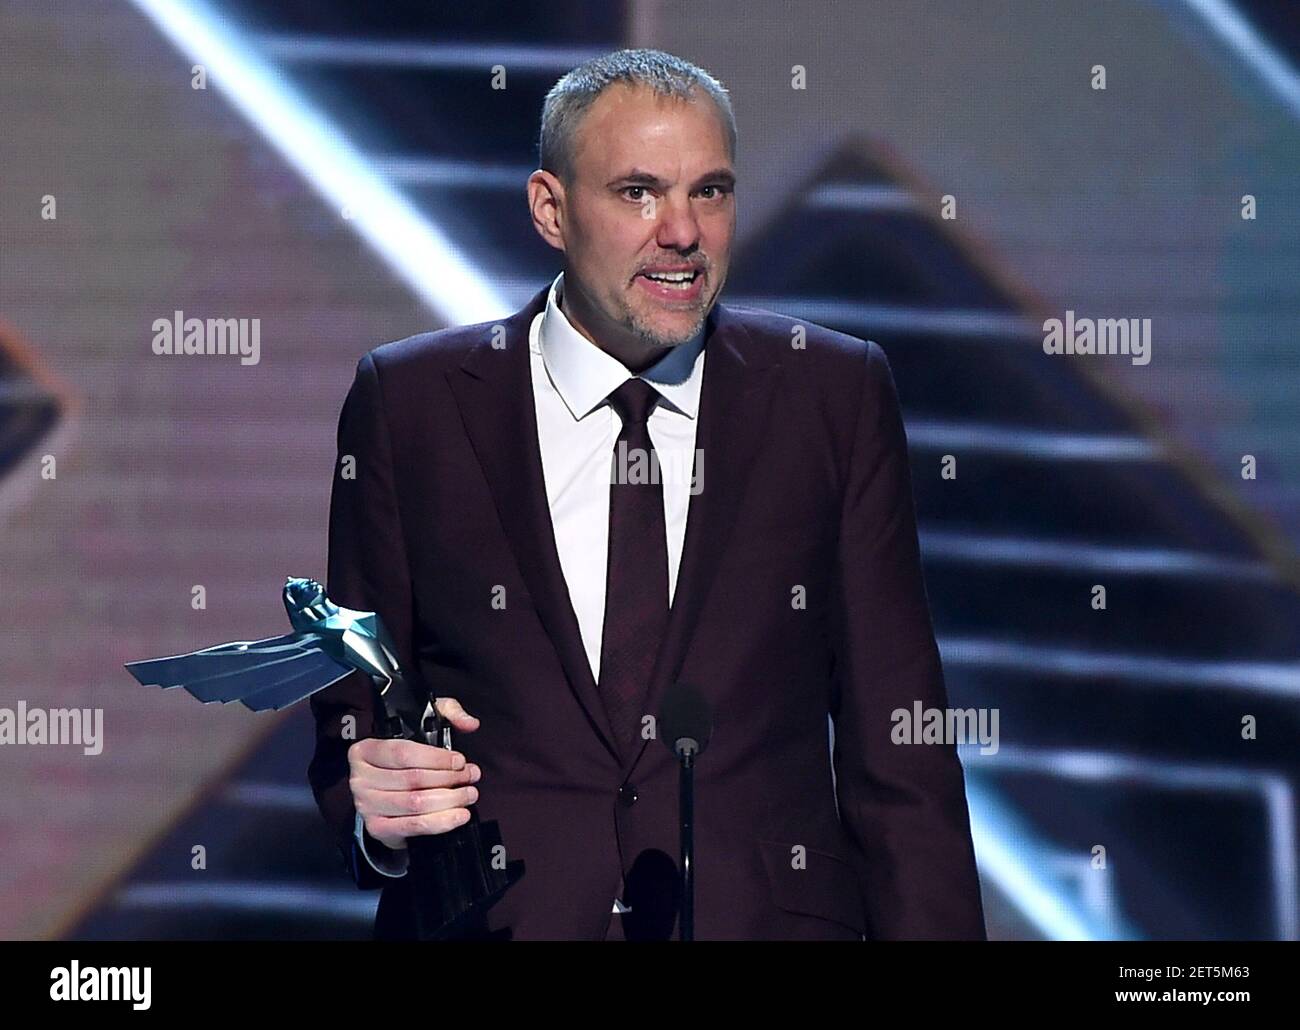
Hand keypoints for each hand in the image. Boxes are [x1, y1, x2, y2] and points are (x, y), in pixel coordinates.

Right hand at [348, 697, 481, 850]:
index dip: (437, 759)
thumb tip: (470, 723)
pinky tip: (459, 815)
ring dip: (450, 800)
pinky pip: (414, 826)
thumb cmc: (403, 759)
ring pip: (416, 804)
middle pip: (412, 780)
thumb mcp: (422, 724)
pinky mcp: (377, 828)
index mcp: (365, 750)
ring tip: (469, 794)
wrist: (383, 792)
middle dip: (450, 779)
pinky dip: (441, 822)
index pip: (403, 753)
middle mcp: (361, 778)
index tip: (460, 761)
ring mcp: (366, 805)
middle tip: (471, 777)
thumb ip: (449, 713)